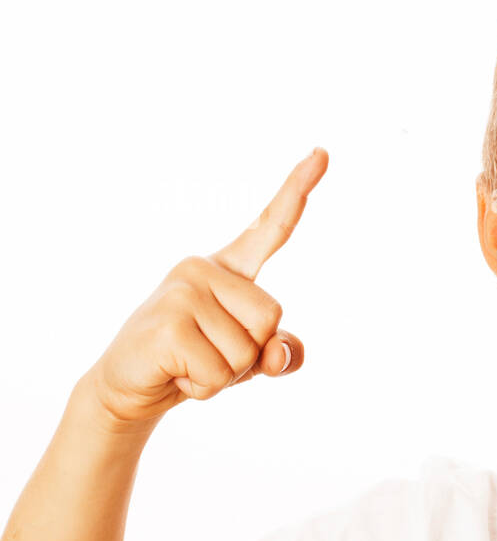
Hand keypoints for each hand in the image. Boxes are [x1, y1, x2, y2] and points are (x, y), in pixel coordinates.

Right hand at [87, 148, 328, 429]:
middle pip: (271, 318)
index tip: (323, 152)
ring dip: (224, 375)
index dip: (298, 191)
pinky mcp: (167, 324)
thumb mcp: (248, 360)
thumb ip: (281, 352)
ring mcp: (182, 292)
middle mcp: (203, 269)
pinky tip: (175, 372)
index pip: (270, 228)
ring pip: (246, 352)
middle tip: (206, 354)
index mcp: (228, 270)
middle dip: (248, 355)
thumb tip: (279, 353)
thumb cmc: (193, 363)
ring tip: (189, 363)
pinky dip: (203, 387)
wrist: (129, 387)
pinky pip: (218, 372)